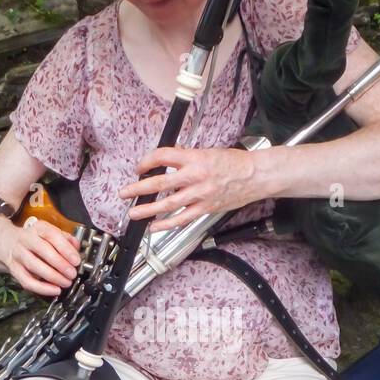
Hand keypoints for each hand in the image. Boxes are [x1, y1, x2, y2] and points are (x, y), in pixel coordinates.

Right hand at [0, 217, 81, 297]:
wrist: (8, 243)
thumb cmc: (35, 240)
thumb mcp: (51, 233)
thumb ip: (66, 239)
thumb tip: (77, 248)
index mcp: (38, 228)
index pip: (52, 236)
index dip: (66, 249)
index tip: (76, 261)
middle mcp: (26, 239)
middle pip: (43, 251)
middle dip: (61, 264)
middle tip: (72, 273)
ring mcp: (19, 255)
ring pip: (34, 266)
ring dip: (53, 276)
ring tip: (66, 282)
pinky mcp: (14, 270)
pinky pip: (27, 281)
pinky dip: (42, 288)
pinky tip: (55, 290)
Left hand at [117, 145, 267, 231]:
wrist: (255, 176)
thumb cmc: (235, 163)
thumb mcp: (208, 152)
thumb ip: (187, 157)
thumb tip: (170, 159)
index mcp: (194, 158)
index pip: (163, 157)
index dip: (147, 161)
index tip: (140, 167)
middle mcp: (195, 176)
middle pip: (160, 183)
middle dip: (139, 188)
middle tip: (125, 192)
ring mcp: (200, 194)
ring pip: (168, 204)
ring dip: (148, 209)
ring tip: (133, 213)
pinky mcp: (205, 208)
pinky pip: (182, 218)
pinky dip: (166, 223)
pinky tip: (154, 226)